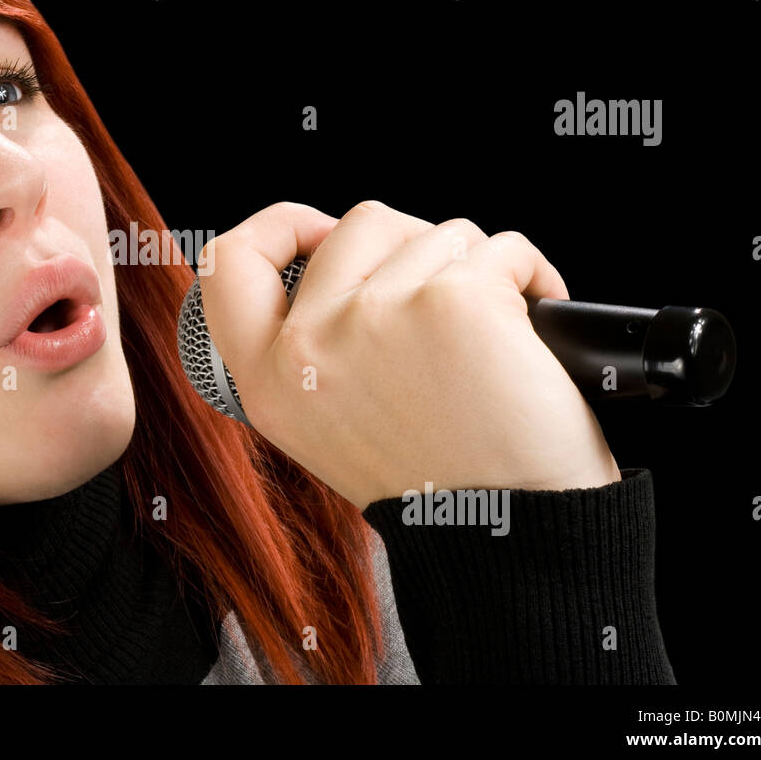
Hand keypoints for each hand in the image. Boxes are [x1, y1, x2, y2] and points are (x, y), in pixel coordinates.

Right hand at [197, 200, 620, 508]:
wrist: (516, 533)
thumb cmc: (441, 484)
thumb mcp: (329, 426)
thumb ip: (307, 347)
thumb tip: (334, 255)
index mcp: (268, 382)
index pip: (227, 263)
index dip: (277, 228)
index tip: (318, 230)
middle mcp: (308, 346)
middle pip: (358, 226)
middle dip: (412, 248)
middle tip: (444, 309)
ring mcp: (378, 314)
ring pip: (438, 232)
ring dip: (477, 269)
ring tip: (492, 338)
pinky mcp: (455, 299)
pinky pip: (505, 247)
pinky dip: (531, 275)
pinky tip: (533, 319)